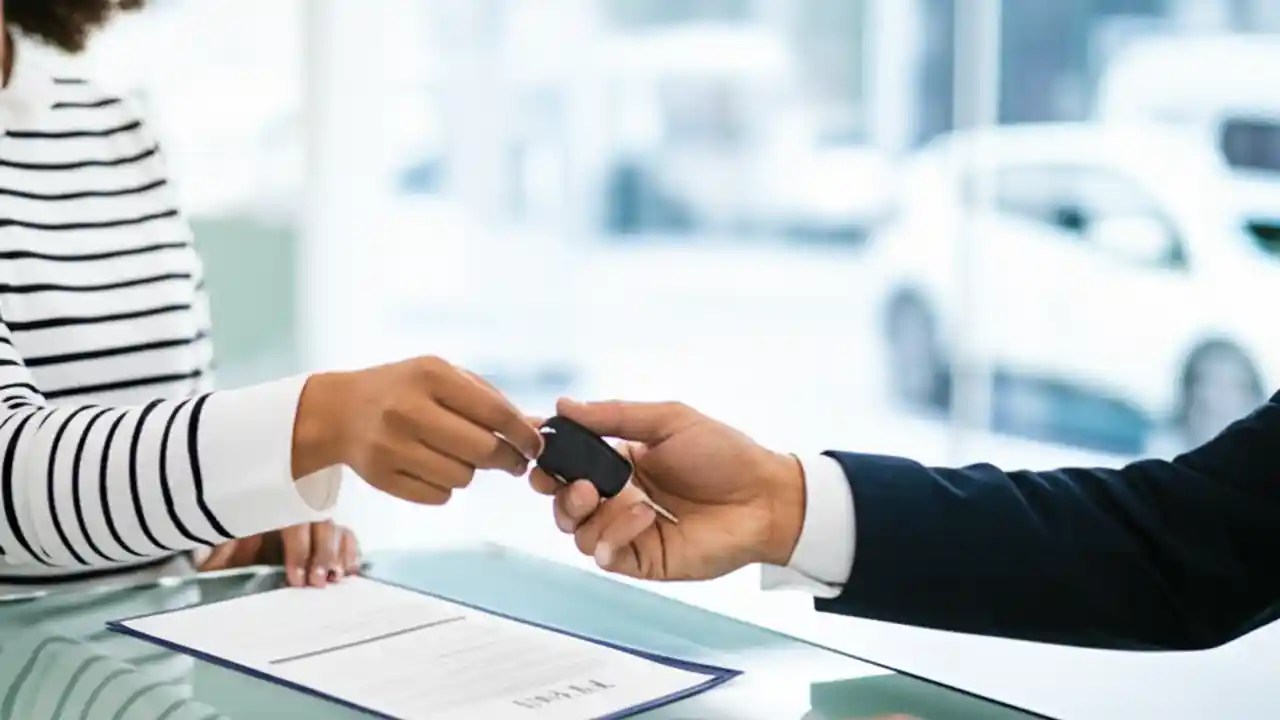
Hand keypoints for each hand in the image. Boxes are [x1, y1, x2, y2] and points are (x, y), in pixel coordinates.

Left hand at [199, 520, 361, 587]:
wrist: (247, 511)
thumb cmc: (240, 526)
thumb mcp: (228, 534)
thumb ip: (221, 549)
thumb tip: (208, 568)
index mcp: (275, 505)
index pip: (292, 523)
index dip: (297, 551)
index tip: (297, 578)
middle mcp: (300, 506)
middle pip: (319, 525)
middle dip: (322, 555)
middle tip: (320, 582)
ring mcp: (316, 515)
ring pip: (336, 529)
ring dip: (339, 554)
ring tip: (339, 577)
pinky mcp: (329, 528)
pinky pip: (347, 533)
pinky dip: (351, 550)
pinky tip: (352, 569)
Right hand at [291, 356, 542, 504]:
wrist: (339, 412)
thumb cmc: (403, 389)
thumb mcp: (441, 376)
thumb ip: (488, 399)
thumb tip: (535, 428)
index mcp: (430, 375)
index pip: (494, 411)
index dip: (523, 434)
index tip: (536, 446)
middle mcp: (409, 410)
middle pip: (482, 450)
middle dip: (508, 459)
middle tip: (513, 461)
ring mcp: (392, 446)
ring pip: (462, 477)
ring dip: (470, 471)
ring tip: (456, 454)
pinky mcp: (383, 478)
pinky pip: (439, 496)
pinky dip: (444, 486)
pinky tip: (431, 466)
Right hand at [530, 398, 804, 580]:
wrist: (765, 498)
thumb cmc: (724, 455)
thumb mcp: (668, 421)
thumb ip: (614, 416)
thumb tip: (563, 405)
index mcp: (620, 461)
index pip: (569, 462)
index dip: (547, 459)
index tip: (535, 450)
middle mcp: (618, 497)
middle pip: (562, 502)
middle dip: (558, 493)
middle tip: (578, 484)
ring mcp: (628, 530)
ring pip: (577, 531)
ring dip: (589, 515)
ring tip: (621, 498)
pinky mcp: (642, 558)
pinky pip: (606, 554)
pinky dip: (615, 535)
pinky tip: (645, 518)